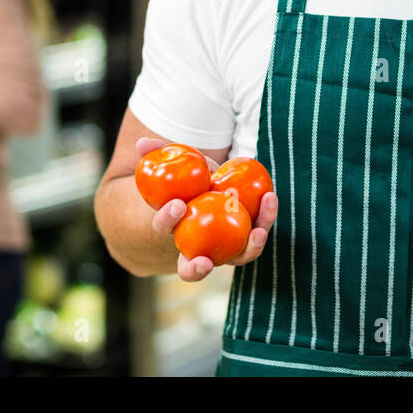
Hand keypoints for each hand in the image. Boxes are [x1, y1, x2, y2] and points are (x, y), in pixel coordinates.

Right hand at [138, 136, 278, 282]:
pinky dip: (265, 217)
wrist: (212, 193)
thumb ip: (156, 154)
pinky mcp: (248, 240)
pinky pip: (257, 234)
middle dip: (195, 269)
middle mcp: (196, 247)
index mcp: (173, 227)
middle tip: (204, 262)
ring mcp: (224, 250)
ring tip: (258, 233)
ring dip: (249, 249)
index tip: (177, 205)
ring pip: (236, 259)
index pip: (163, 227)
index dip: (166, 219)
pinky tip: (270, 197)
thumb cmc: (188, 181)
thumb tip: (141, 142)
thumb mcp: (175, 166)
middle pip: (191, 268)